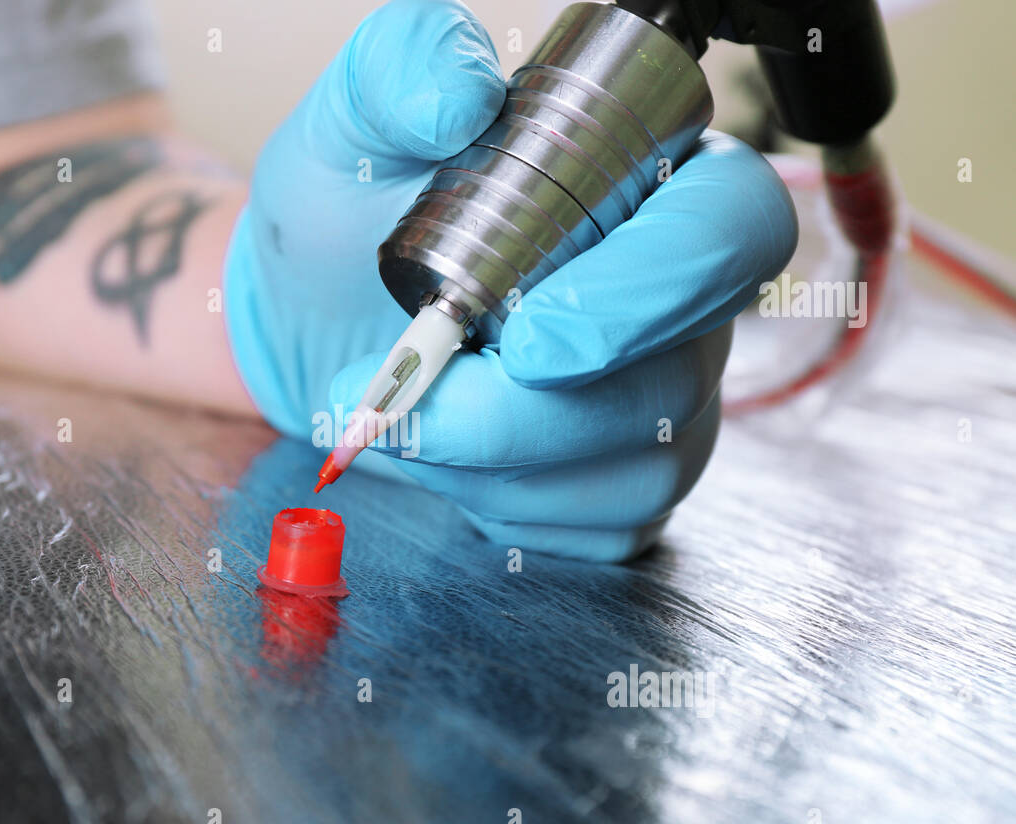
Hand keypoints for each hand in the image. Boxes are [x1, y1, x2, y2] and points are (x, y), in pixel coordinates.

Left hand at [224, 0, 796, 560]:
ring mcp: (661, 404)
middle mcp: (678, 305)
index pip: (733, 231)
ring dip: (493, 463)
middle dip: (529, 412)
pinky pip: (597, 528)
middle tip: (411, 398)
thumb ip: (401, 71)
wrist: (314, 322)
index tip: (532, 338)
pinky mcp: (620, 485)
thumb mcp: (355, 127)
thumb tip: (459, 93)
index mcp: (650, 192)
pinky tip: (448, 461)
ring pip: (635, 467)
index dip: (656, 293)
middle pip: (676, 377)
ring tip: (404, 415)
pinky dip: (502, 509)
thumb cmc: (351, 218)